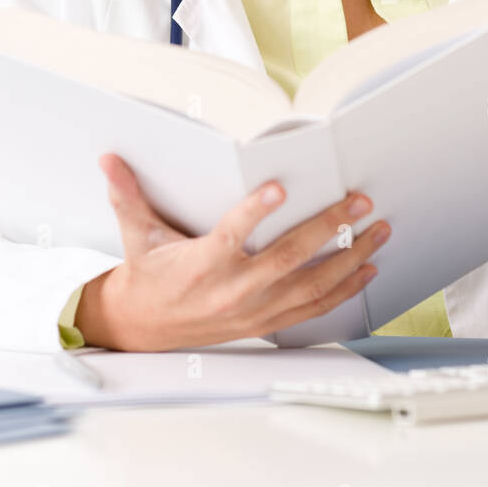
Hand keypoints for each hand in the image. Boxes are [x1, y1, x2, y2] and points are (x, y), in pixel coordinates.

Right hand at [74, 153, 389, 350]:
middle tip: (358, 201)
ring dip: (349, 257)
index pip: (230, 235)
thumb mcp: (136, 234)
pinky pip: (315, 308)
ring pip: (312, 285)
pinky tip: (367, 269)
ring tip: (377, 231)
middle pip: (288, 258)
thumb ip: (127, 194)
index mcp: (201, 265)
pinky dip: (345, 289)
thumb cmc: (149, 275)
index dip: (254, 212)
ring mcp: (255, 309)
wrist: (146, 327)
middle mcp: (233, 290)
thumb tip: (110, 158)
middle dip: (328, 227)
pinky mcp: (267, 321)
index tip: (278, 187)